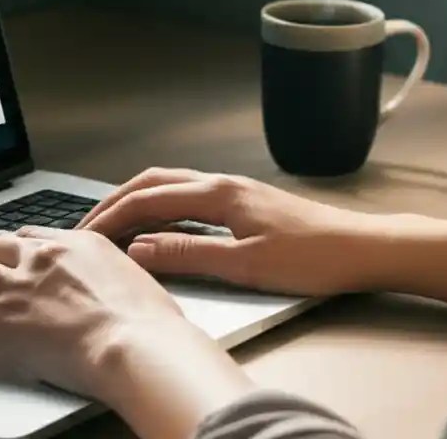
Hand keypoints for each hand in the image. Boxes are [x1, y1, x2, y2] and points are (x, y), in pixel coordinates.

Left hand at [0, 227, 256, 438]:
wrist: (133, 344)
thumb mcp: (139, 284)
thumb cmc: (148, 325)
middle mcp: (41, 256)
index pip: (35, 236)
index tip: (11, 252)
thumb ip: (116, 280)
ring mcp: (15, 285)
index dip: (17, 246)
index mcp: (78, 244)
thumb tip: (119, 290)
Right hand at [77, 167, 391, 296]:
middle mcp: (221, 183)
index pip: (147, 199)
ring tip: (111, 225)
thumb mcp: (246, 264)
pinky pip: (187, 195)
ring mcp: (234, 190)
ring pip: (169, 185)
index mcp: (218, 194)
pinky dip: (160, 206)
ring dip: (135, 201)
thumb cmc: (313, 258)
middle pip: (152, 182)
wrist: (363, 248)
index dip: (111, 218)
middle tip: (85, 228)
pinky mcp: (244, 202)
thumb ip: (190, 254)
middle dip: (114, 203)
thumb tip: (141, 248)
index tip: (84, 238)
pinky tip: (157, 225)